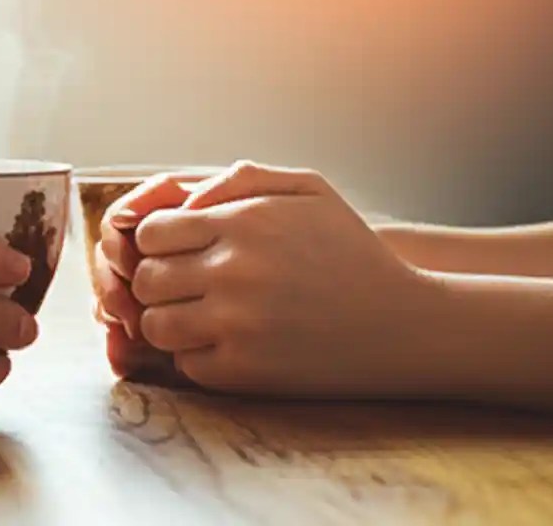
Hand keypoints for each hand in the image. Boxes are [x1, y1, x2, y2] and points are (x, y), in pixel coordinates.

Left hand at [110, 161, 445, 397]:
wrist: (406, 324)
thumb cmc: (350, 251)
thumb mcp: (308, 190)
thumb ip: (239, 180)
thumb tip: (180, 203)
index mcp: (244, 222)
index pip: (151, 233)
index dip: (158, 244)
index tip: (179, 253)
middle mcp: (234, 271)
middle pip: (146, 280)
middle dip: (158, 284)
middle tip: (187, 289)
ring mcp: (237, 324)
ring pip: (156, 325)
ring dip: (171, 323)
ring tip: (201, 319)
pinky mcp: (245, 371)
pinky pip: (186, 364)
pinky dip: (198, 357)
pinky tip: (229, 345)